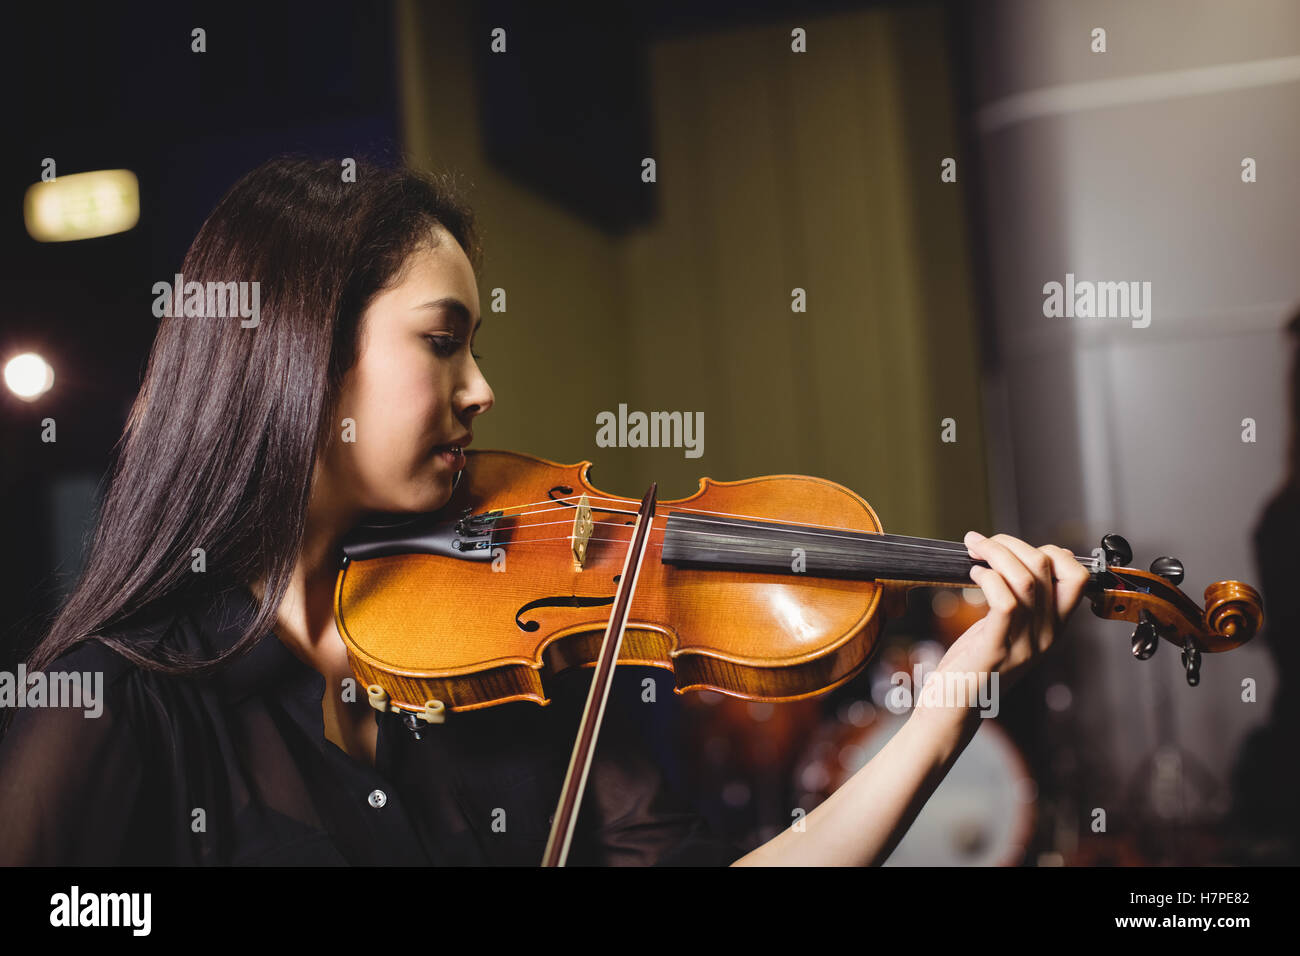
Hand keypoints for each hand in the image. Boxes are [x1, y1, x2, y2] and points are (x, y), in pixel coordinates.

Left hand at [924, 531, 1091, 706]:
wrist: (954, 708)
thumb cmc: (973, 665)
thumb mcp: (1008, 631)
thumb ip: (1019, 603)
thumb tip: (1013, 559)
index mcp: (1053, 628)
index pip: (1078, 578)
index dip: (1053, 552)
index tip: (1020, 547)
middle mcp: (1046, 635)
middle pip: (1048, 569)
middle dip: (1013, 543)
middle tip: (983, 541)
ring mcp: (1024, 643)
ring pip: (1026, 579)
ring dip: (996, 552)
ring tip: (974, 548)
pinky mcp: (996, 648)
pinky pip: (1004, 601)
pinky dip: (988, 577)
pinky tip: (973, 573)